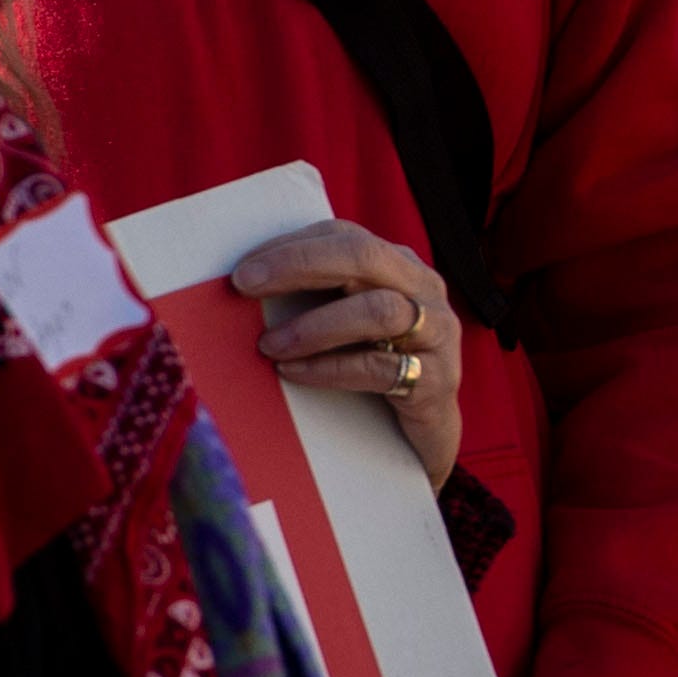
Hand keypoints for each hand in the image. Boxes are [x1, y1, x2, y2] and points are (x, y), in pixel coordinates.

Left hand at [235, 218, 464, 486]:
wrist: (420, 440)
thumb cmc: (370, 372)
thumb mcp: (345, 325)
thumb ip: (315, 299)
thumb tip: (241, 289)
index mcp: (397, 265)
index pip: (343, 236)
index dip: (291, 246)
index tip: (242, 267)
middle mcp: (423, 288)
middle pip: (363, 257)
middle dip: (298, 266)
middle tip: (245, 285)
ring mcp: (437, 331)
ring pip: (378, 309)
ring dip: (314, 326)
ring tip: (269, 345)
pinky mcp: (436, 378)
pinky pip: (379, 366)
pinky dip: (330, 368)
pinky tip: (294, 373)